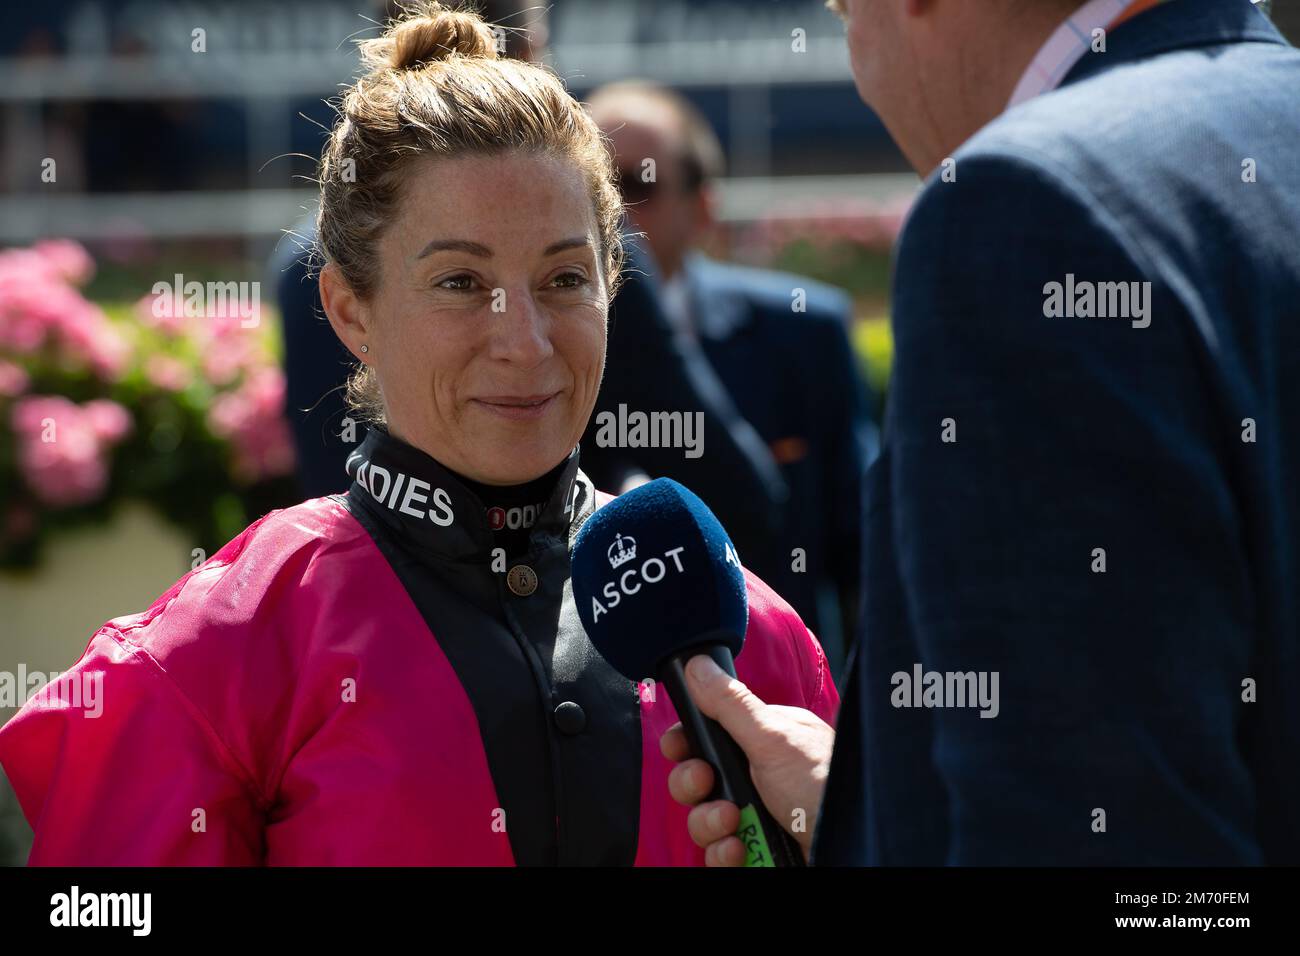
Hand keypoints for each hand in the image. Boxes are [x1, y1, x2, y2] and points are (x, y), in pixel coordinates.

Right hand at [659, 654, 834, 865]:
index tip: (677, 748)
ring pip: (703, 818)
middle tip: (706, 782)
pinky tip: (739, 851)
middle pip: (697, 778)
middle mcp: (757, 777)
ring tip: (734, 823)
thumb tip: (697, 663)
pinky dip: (723, 853)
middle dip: (692, 784)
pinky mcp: (756, 850)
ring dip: (708, 822)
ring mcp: (757, 816)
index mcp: (762, 741)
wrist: (856, 845)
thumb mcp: (773, 737)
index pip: (708, 736)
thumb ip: (730, 703)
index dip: (685, 743)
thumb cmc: (825, 784)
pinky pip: (717, 853)